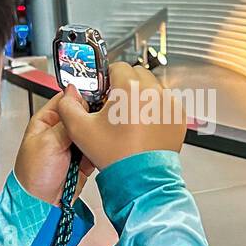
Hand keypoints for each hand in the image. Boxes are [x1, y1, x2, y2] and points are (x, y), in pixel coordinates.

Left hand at [14, 92, 92, 205]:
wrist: (42, 204)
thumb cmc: (34, 175)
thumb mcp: (49, 141)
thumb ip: (65, 119)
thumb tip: (74, 94)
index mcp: (47, 121)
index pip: (67, 100)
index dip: (81, 98)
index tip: (98, 96)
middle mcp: (60, 131)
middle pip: (83, 116)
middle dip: (93, 118)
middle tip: (102, 119)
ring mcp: (73, 146)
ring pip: (92, 132)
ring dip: (97, 135)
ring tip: (102, 136)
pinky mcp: (83, 160)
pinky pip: (96, 149)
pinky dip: (100, 150)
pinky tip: (102, 150)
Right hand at [57, 62, 186, 170]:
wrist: (141, 179)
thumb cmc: (116, 156)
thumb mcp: (80, 130)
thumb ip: (67, 106)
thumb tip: (68, 94)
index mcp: (130, 88)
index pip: (117, 66)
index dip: (107, 79)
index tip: (104, 93)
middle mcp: (153, 91)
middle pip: (136, 74)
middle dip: (125, 86)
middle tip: (115, 107)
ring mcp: (169, 103)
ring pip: (152, 87)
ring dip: (141, 96)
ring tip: (130, 119)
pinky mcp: (178, 116)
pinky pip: (165, 102)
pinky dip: (155, 109)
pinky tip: (144, 126)